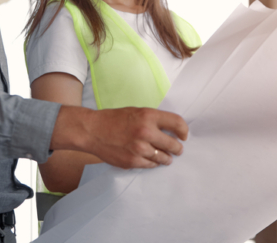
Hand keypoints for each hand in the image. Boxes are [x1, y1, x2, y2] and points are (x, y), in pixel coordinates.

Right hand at [51, 105, 187, 169]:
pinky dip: (153, 163)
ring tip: (166, 156)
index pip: (177, 123)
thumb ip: (154, 120)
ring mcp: (139, 149)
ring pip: (164, 158)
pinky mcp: (132, 162)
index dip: (184, 130)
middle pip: (173, 145)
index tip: (184, 135)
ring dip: (167, 158)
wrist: (92, 130)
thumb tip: (172, 130)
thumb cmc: (114, 119)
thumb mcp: (136, 112)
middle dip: (177, 148)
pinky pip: (151, 165)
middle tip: (177, 149)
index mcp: (148, 116)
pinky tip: (150, 158)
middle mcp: (145, 132)